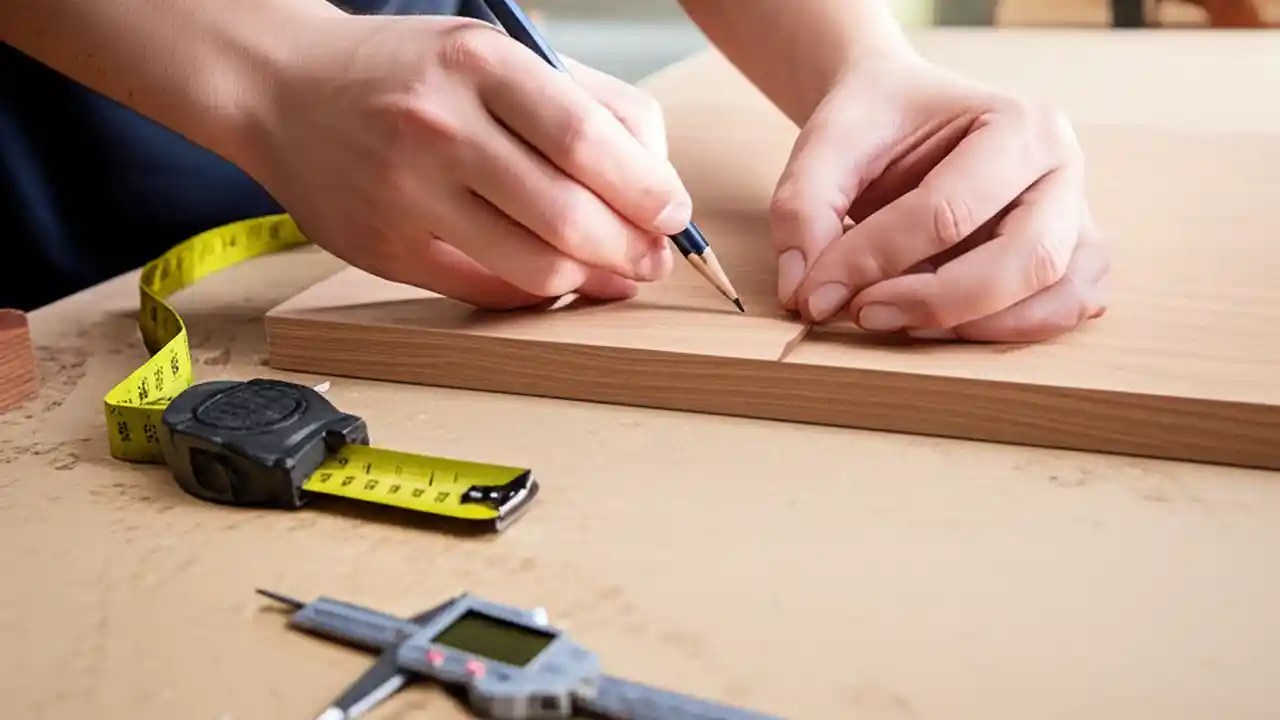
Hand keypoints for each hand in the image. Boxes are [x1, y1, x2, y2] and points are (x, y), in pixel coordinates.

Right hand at [252, 13, 688, 308]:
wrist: (285, 87)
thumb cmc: (413, 74)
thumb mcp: (499, 55)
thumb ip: (587, 105)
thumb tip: (657, 183)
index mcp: (479, 63)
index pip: (588, 140)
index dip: (648, 190)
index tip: (673, 212)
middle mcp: (438, 126)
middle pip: (568, 214)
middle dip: (632, 249)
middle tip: (654, 259)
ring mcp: (405, 193)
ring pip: (533, 265)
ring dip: (592, 280)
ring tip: (611, 272)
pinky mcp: (383, 248)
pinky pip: (485, 291)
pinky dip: (536, 294)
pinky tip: (556, 280)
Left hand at [771, 54, 1107, 341]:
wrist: (900, 110)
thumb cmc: (876, 122)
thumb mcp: (826, 143)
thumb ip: (804, 208)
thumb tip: (804, 294)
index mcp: (1019, 124)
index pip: (948, 212)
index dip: (873, 261)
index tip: (814, 292)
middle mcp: (1063, 169)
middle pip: (1025, 260)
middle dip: (935, 302)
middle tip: (862, 314)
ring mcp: (1076, 217)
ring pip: (1055, 296)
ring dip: (976, 327)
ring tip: (899, 324)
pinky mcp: (1071, 256)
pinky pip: (1064, 308)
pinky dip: (1010, 330)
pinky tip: (941, 327)